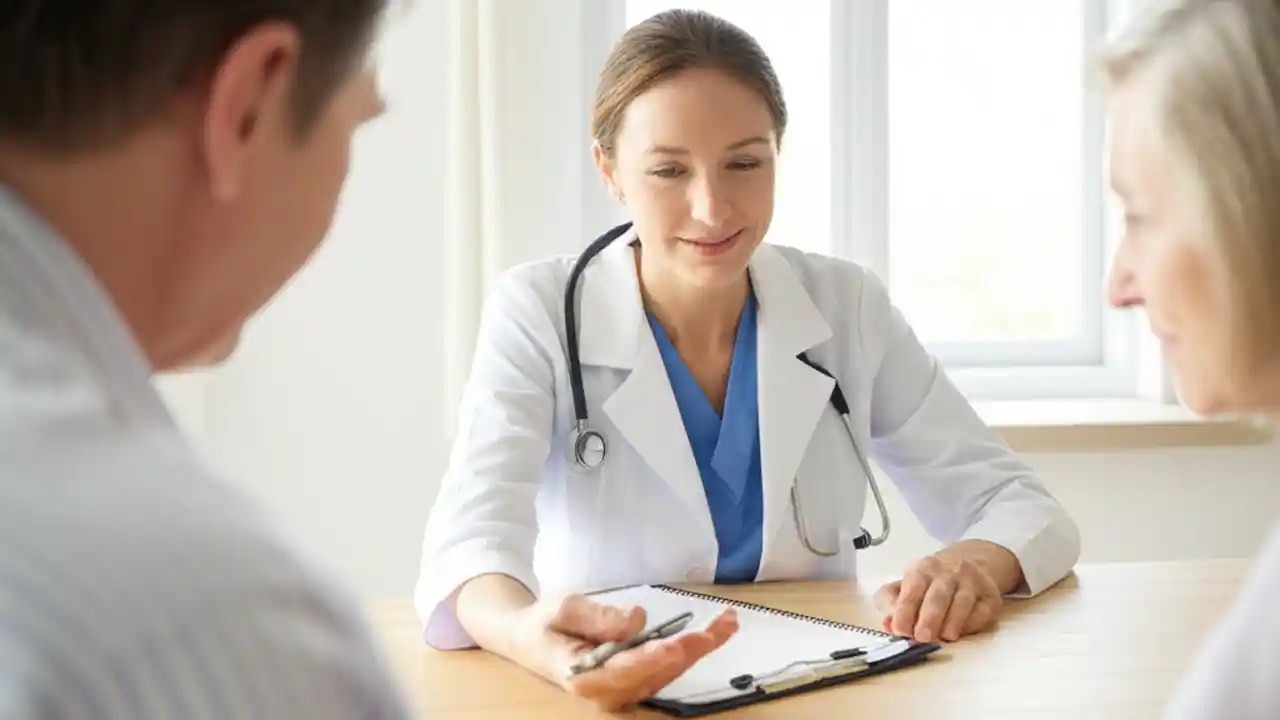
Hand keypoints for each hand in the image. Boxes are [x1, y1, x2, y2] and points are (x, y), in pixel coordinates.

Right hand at [514, 594, 738, 711]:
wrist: (531, 639)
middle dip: (690, 649)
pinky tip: (716, 631)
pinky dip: (691, 649)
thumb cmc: (545, 622)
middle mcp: (606, 692)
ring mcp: (622, 691)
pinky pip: (666, 668)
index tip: (675, 647)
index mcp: (582, 677)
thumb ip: (598, 616)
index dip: (651, 660)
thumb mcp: (563, 607)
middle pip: (655, 673)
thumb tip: (636, 621)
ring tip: (728, 621)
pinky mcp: (634, 681)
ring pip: (667, 672)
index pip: (622, 671)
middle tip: (722, 625)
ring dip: (700, 648)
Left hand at [874, 543, 1016, 642]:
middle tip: (922, 637)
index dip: (904, 610)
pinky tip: (964, 632)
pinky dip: (973, 622)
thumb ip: (892, 603)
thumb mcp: (907, 584)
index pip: (912, 589)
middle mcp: (948, 572)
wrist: (971, 561)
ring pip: (963, 601)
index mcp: (922, 570)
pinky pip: (983, 610)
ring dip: (953, 620)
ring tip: (946, 637)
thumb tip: (887, 624)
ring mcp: (972, 582)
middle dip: (930, 617)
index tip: (899, 629)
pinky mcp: (990, 595)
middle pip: (938, 595)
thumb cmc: (932, 581)